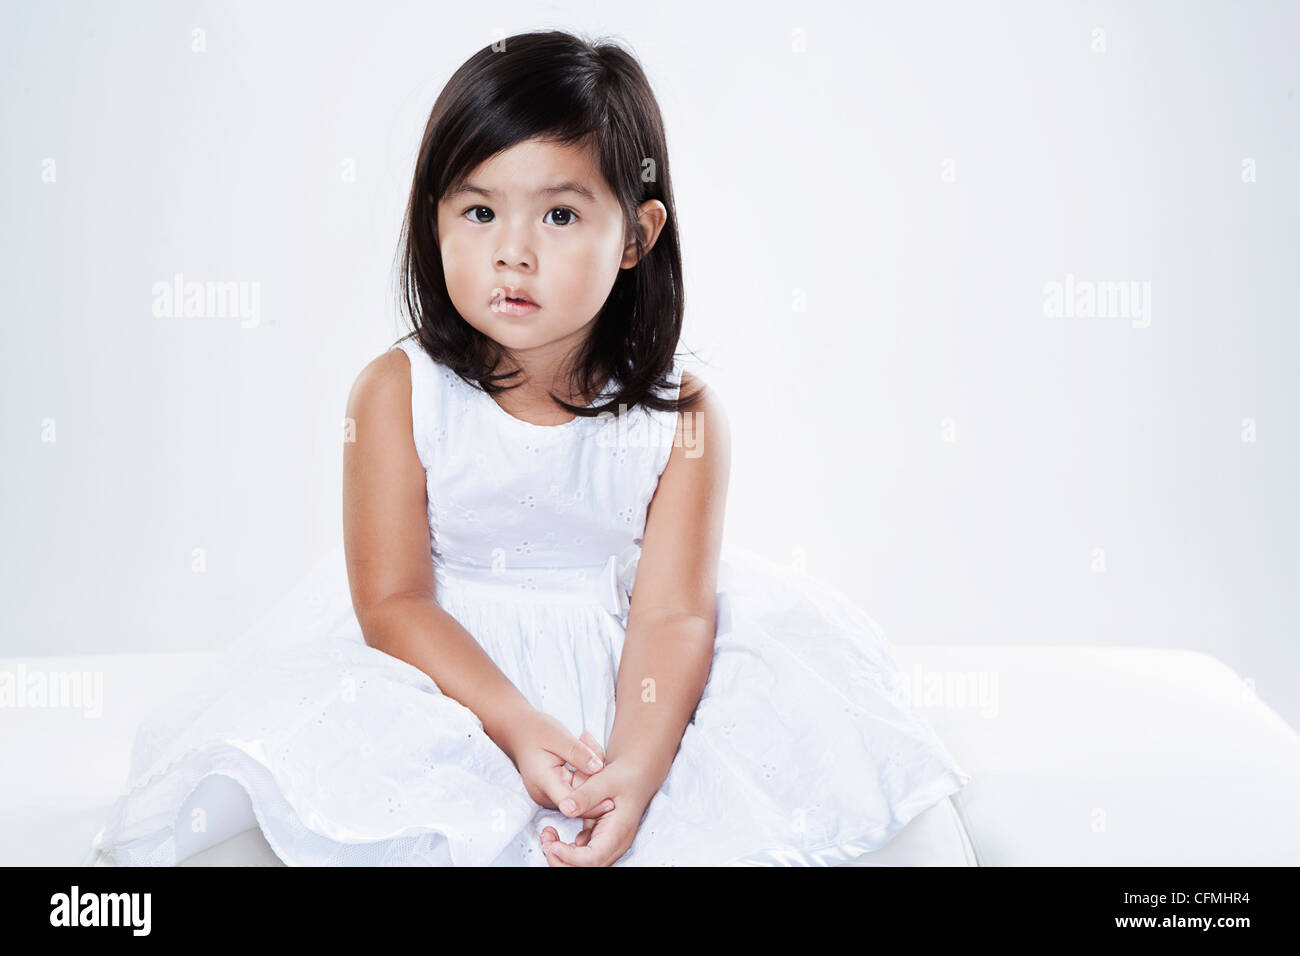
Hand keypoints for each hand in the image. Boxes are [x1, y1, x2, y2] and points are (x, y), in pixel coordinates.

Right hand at [500, 708, 616, 817]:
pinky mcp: (557, 790)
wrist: (518, 730)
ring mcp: (551, 795)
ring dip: (592, 772)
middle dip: (595, 778)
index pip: (571, 804)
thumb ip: (578, 753)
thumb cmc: (535, 731)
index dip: (592, 804)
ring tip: (586, 741)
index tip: (611, 798)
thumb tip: (598, 768)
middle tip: (595, 746)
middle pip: (580, 798)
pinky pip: (578, 786)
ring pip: (581, 791)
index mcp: (544, 783)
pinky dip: (586, 771)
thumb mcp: (558, 736)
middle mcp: (546, 796)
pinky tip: (585, 750)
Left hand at [538, 753, 662, 866]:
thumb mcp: (605, 780)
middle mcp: (615, 843)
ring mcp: (608, 844)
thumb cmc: (625, 775)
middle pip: (588, 867)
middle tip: (546, 840)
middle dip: (561, 860)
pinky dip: (565, 850)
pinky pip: (581, 855)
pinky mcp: (600, 840)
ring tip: (547, 836)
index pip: (593, 858)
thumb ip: (585, 795)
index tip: (553, 844)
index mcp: (618, 831)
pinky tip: (554, 834)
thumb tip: (565, 808)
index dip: (571, 857)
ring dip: (561, 856)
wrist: (638, 773)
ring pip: (583, 864)